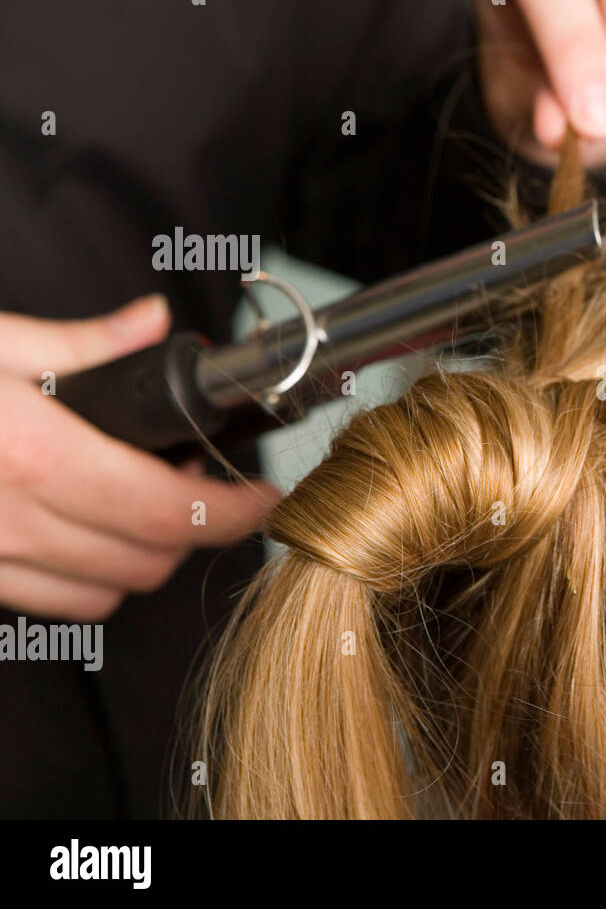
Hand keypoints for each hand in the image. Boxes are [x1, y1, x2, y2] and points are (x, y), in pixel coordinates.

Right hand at [0, 296, 279, 621]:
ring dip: (140, 560)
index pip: (170, 512)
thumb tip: (148, 323)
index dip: (234, 511)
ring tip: (143, 510)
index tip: (260, 496)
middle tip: (204, 489)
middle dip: (193, 532)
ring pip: (102, 595)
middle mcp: (9, 523)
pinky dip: (82, 580)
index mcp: (35, 458)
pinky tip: (77, 532)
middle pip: (148, 562)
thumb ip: (79, 343)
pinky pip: (45, 601)